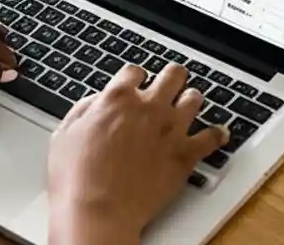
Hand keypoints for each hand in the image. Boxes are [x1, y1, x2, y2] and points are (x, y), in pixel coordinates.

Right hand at [47, 63, 229, 244]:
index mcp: (117, 98)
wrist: (98, 211)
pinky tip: (218, 134)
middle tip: (170, 83)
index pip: (134, 71)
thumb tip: (97, 102)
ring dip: (190, 100)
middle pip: (172, 75)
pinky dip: (216, 135)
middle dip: (171, 77)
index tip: (136, 83)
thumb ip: (85, 109)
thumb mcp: (65, 133)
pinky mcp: (185, 155)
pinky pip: (212, 137)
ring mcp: (170, 130)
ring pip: (194, 99)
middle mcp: (148, 108)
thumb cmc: (77, 178)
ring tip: (189, 104)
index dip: (135, 77)